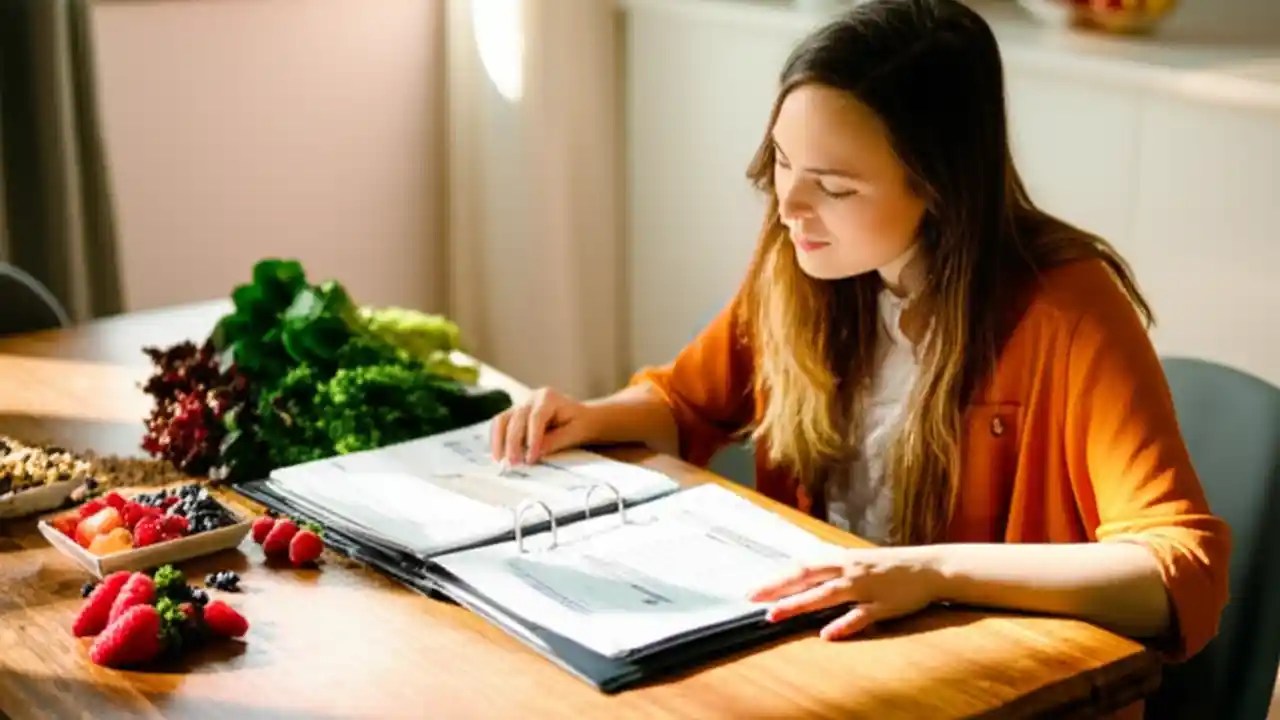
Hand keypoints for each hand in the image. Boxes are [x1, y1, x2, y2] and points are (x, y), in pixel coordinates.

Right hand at [490, 387, 595, 465]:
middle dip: (513, 443)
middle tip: (514, 464)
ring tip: (501, 461)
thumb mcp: (574, 433)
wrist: (581, 418)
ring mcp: (521, 405)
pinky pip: (500, 425)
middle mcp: (532, 398)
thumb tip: (536, 451)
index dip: (532, 439)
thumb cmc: (580, 424)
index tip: (530, 458)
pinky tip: (499, 456)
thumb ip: (555, 441)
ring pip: (502, 420)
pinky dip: (498, 440)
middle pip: (516, 419)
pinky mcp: (514, 415)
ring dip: (499, 441)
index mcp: (549, 397)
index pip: (536, 417)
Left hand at [747, 547, 942, 640]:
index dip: (776, 579)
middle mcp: (849, 570)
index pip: (801, 567)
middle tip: (754, 601)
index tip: (752, 591)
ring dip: (799, 604)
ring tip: (776, 615)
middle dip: (778, 589)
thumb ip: (830, 566)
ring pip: (827, 596)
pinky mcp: (882, 606)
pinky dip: (843, 624)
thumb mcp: (856, 560)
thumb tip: (801, 569)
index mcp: (841, 559)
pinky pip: (860, 616)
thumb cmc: (888, 566)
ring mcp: (865, 588)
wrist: (928, 568)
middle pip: (807, 578)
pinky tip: (826, 634)